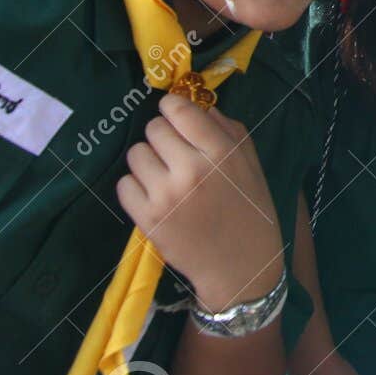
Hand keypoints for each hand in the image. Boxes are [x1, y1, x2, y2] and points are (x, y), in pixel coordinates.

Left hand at [116, 95, 282, 312]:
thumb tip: (197, 107)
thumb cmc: (250, 212)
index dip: (172, 108)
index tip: (175, 117)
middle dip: (163, 137)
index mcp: (221, 153)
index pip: (179, 110)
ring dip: (149, 162)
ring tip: (166, 178)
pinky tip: (155, 198)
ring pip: (136, 154)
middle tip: (176, 156)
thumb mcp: (251, 165)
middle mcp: (191, 169)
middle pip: (153, 129)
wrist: (240, 267)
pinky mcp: (146, 218)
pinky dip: (136, 188)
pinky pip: (124, 184)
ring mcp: (165, 194)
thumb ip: (228, 130)